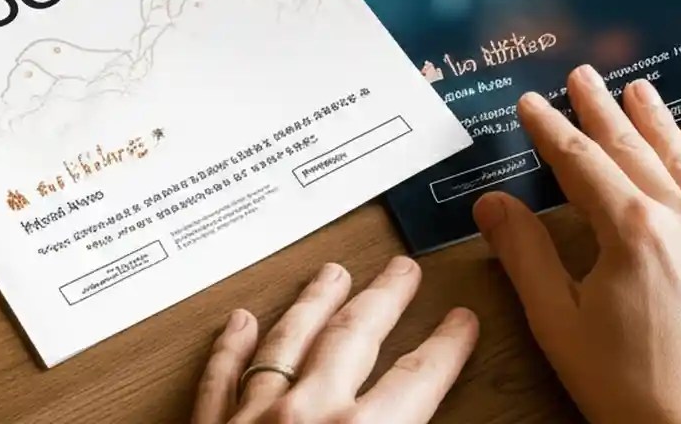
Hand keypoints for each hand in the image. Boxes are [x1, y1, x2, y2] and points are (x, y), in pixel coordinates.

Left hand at [193, 257, 478, 423]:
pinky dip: (230, 349)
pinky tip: (238, 323)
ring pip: (288, 341)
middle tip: (400, 270)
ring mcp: (253, 418)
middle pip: (355, 338)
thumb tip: (418, 413)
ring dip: (313, 304)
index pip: (419, 377)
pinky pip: (221, 379)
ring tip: (331, 274)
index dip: (446, 345)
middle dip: (383, 299)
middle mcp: (309, 414)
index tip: (459, 320)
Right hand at [474, 66, 680, 423]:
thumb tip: (492, 203)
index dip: (551, 128)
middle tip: (583, 75)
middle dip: (602, 110)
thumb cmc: (629, 389)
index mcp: (631, 230)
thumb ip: (524, 253)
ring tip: (637, 89)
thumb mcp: (558, 322)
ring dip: (656, 120)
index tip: (533, 103)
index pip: (581, 162)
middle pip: (633, 148)